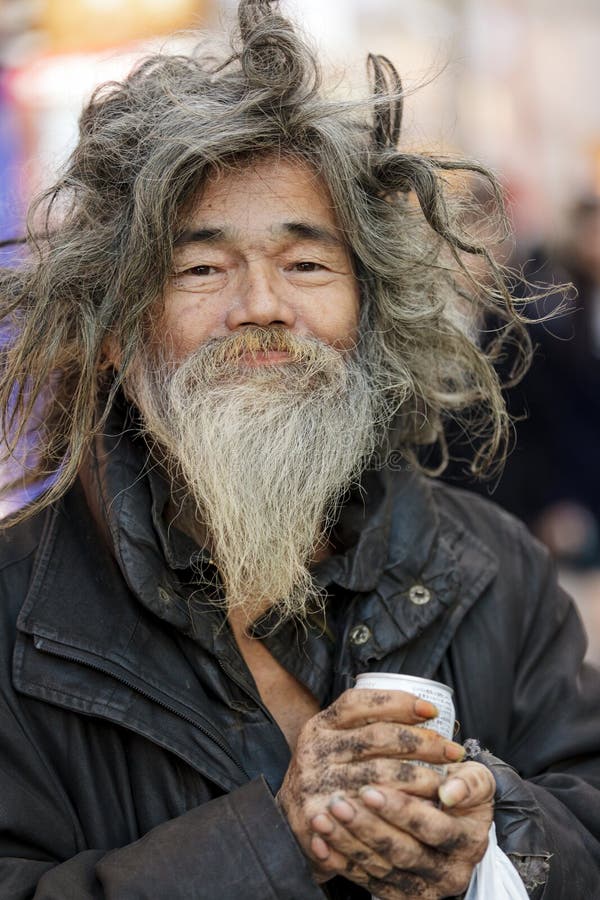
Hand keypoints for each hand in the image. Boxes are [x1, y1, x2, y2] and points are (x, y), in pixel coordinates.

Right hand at [276, 688, 465, 882]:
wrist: (289, 818)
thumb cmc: (328, 771)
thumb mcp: (335, 739)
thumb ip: (365, 725)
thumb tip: (425, 710)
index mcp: (322, 724)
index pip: (359, 703)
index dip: (398, 702)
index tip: (432, 710)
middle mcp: (316, 749)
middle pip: (376, 738)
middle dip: (422, 743)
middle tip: (453, 751)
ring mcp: (316, 782)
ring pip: (379, 775)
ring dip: (419, 779)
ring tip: (446, 784)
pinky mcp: (319, 816)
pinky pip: (370, 812)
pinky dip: (399, 811)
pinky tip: (424, 812)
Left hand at [311, 760, 494, 898]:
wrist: (452, 817)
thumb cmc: (460, 789)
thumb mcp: (476, 779)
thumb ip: (469, 782)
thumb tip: (449, 792)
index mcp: (470, 843)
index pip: (433, 829)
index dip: (401, 811)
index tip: (368, 789)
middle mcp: (450, 873)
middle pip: (404, 853)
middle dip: (368, 828)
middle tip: (338, 804)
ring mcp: (425, 888)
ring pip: (381, 869)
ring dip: (348, 844)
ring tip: (322, 819)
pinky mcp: (401, 895)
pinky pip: (367, 881)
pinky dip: (341, 863)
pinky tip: (320, 842)